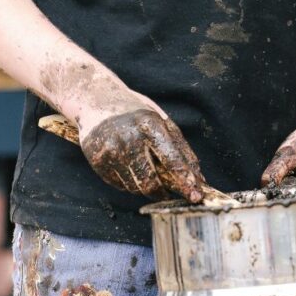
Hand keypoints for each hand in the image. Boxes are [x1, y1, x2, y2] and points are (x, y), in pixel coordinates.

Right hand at [77, 104, 208, 202]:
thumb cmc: (135, 112)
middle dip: (163, 193)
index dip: (185, 179)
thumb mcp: (161, 120)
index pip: (171, 159)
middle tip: (170, 195)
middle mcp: (129, 139)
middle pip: (151, 182)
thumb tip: (198, 177)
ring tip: (148, 174)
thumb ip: (180, 147)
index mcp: (149, 125)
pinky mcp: (97, 162)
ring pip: (134, 188)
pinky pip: (120, 185)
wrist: (96, 100)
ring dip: (146, 189)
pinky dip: (130, 183)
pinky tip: (129, 167)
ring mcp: (111, 151)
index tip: (195, 195)